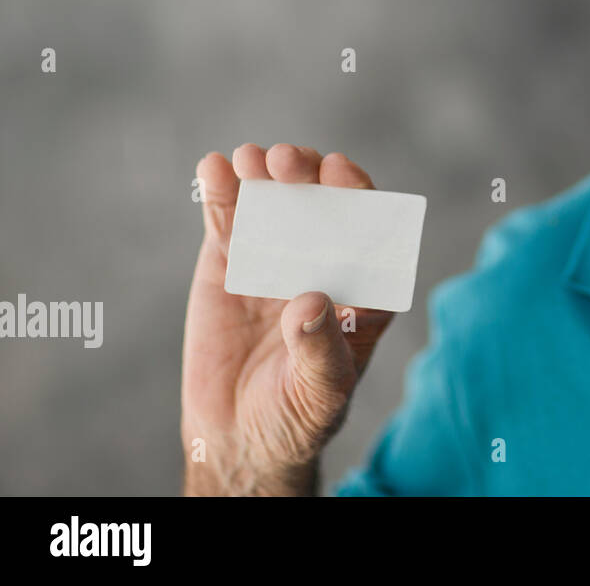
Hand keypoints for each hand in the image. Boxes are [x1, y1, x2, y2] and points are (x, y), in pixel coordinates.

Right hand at [180, 144, 394, 494]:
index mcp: (364, 287)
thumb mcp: (320, 392)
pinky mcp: (231, 260)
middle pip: (325, 205)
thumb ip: (321, 350)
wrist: (239, 434)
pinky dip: (220, 190)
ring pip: (277, 202)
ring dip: (265, 173)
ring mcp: (278, 255)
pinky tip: (213, 168)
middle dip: (310, 177)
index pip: (373, 232)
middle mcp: (326, 261)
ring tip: (250, 158)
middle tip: (287, 161)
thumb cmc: (298, 414)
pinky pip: (228, 218)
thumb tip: (312, 302)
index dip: (361, 198)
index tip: (340, 173)